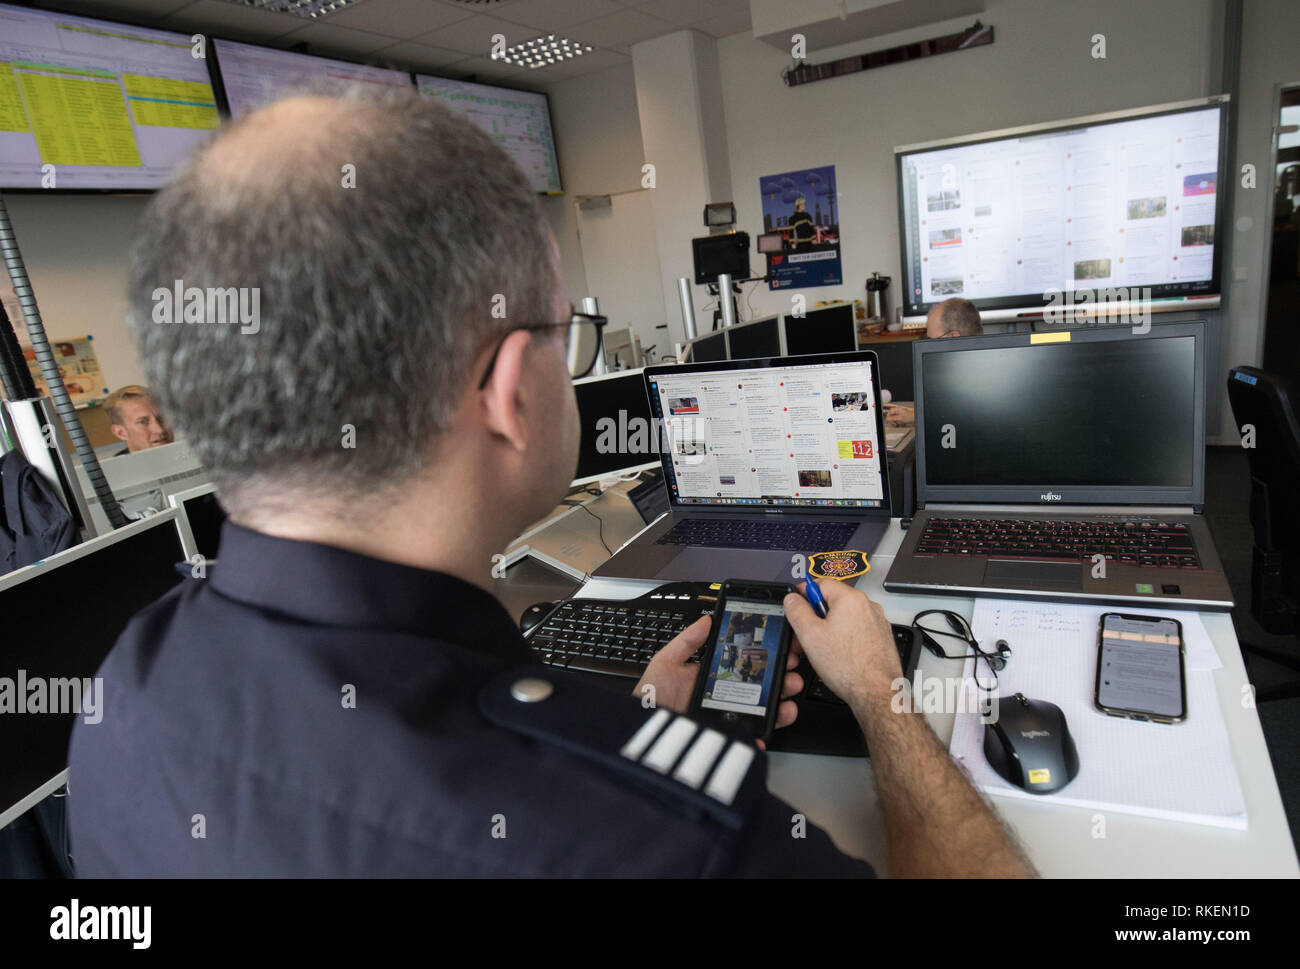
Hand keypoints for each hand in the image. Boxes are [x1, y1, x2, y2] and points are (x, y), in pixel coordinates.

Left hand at [633, 615, 802, 745]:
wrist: (643, 728)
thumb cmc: (652, 696)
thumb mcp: (667, 661)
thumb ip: (687, 641)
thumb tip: (707, 620)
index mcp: (715, 677)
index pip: (747, 664)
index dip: (766, 656)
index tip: (782, 646)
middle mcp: (726, 697)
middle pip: (762, 685)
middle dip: (782, 675)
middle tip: (791, 666)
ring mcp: (729, 717)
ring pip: (764, 709)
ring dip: (783, 700)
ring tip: (789, 691)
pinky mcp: (728, 737)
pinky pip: (751, 735)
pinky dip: (766, 731)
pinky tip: (773, 722)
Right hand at [784, 581, 900, 707]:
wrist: (876, 692)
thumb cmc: (849, 667)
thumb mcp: (809, 635)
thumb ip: (797, 611)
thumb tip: (792, 599)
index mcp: (851, 599)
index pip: (820, 583)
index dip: (803, 594)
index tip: (796, 605)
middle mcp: (868, 606)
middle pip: (834, 600)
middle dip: (817, 614)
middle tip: (807, 633)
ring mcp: (877, 622)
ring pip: (846, 617)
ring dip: (831, 627)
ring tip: (824, 649)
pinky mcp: (881, 638)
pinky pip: (858, 630)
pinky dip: (846, 637)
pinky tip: (841, 655)